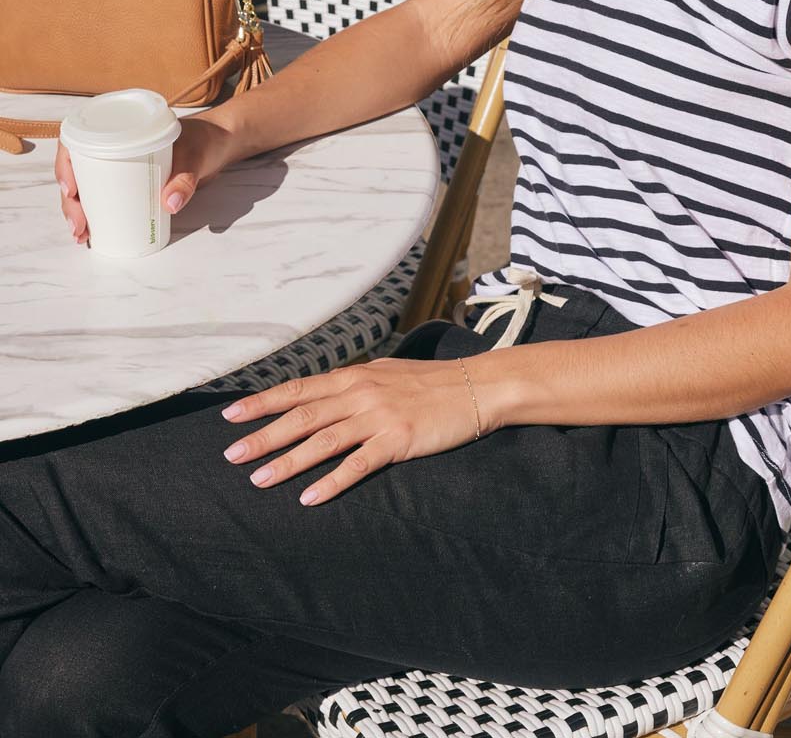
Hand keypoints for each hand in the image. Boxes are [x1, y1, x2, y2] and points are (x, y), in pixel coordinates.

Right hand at [56, 114, 235, 243]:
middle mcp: (115, 145)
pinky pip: (107, 195)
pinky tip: (92, 231)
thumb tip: (169, 204)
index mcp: (122, 128)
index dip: (65, 165)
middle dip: (71, 200)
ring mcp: (122, 164)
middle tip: (79, 226)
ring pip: (89, 186)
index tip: (71, 190)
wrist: (222, 145)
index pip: (78, 141)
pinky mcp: (133, 181)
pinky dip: (97, 212)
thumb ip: (185, 179)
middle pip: (78, 170)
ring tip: (82, 234)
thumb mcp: (197, 157)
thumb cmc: (206, 141)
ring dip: (79, 210)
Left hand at [219, 358, 484, 503]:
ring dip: (288, 462)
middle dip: (263, 436)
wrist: (478, 386)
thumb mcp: (387, 372)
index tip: (231, 415)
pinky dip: (332, 482)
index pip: (298, 389)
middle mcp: (360, 393)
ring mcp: (379, 416)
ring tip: (259, 480)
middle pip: (302, 416)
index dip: (263, 402)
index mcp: (355, 376)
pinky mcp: (398, 440)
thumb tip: (327, 391)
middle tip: (230, 455)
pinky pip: (358, 465)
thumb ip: (356, 382)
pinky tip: (310, 498)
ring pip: (323, 441)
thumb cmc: (433, 381)